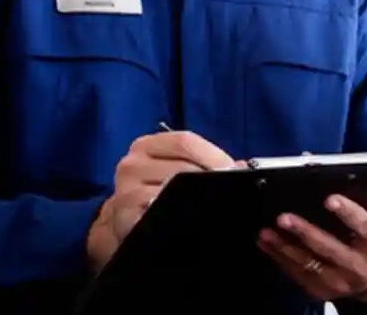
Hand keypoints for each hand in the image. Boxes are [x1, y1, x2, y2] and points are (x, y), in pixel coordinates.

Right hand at [87, 131, 237, 270]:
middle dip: (212, 180)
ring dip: (200, 200)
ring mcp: (125, 192)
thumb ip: (205, 162)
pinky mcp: (126, 219)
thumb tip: (240, 166)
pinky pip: (161, 215)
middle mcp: (131, 164)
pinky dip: (182, 217)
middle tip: (234, 192)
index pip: (184, 141)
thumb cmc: (157, 193)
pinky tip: (193, 221)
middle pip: (182, 167)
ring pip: (173, 191)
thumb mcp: (175, 171)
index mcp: (145, 145)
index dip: (214, 155)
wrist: (126, 225)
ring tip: (216, 206)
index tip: (235, 170)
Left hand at [257, 192, 366, 303]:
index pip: (365, 228)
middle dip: (306, 232)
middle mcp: (360, 269)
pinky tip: (265, 242)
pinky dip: (279, 258)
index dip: (348, 213)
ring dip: (285, 247)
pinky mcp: (321, 291)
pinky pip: (298, 274)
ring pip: (309, 264)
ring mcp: (339, 283)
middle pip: (330, 249)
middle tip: (284, 217)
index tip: (329, 199)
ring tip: (267, 231)